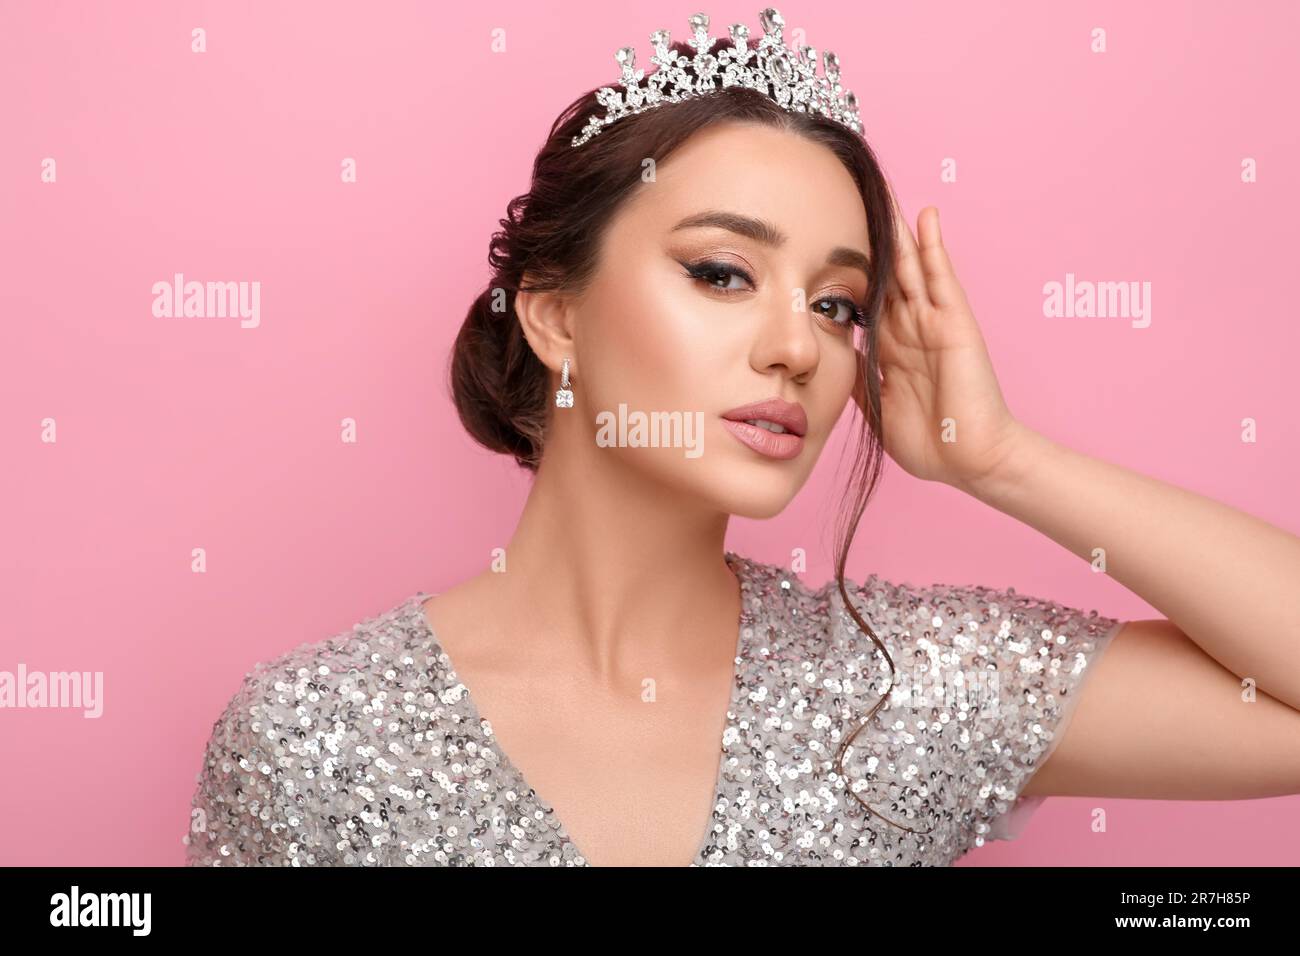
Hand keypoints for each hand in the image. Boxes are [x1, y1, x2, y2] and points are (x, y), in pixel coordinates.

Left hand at [855, 197, 1026, 493]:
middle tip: (847, 201)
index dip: (842, 275)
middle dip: (867, 241)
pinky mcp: (956, 323)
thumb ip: (856, 380)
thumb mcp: (876, 409)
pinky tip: (926, 216)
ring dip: (897, 231)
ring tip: (882, 192)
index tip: (817, 245)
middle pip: (884, 274)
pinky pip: (943, 278)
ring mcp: (933, 323)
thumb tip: (829, 360)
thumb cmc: (931, 443)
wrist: (969, 461)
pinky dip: (934, 246)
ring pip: (910, 267)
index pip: (861, 301)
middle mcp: (909, 329)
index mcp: (888, 349)